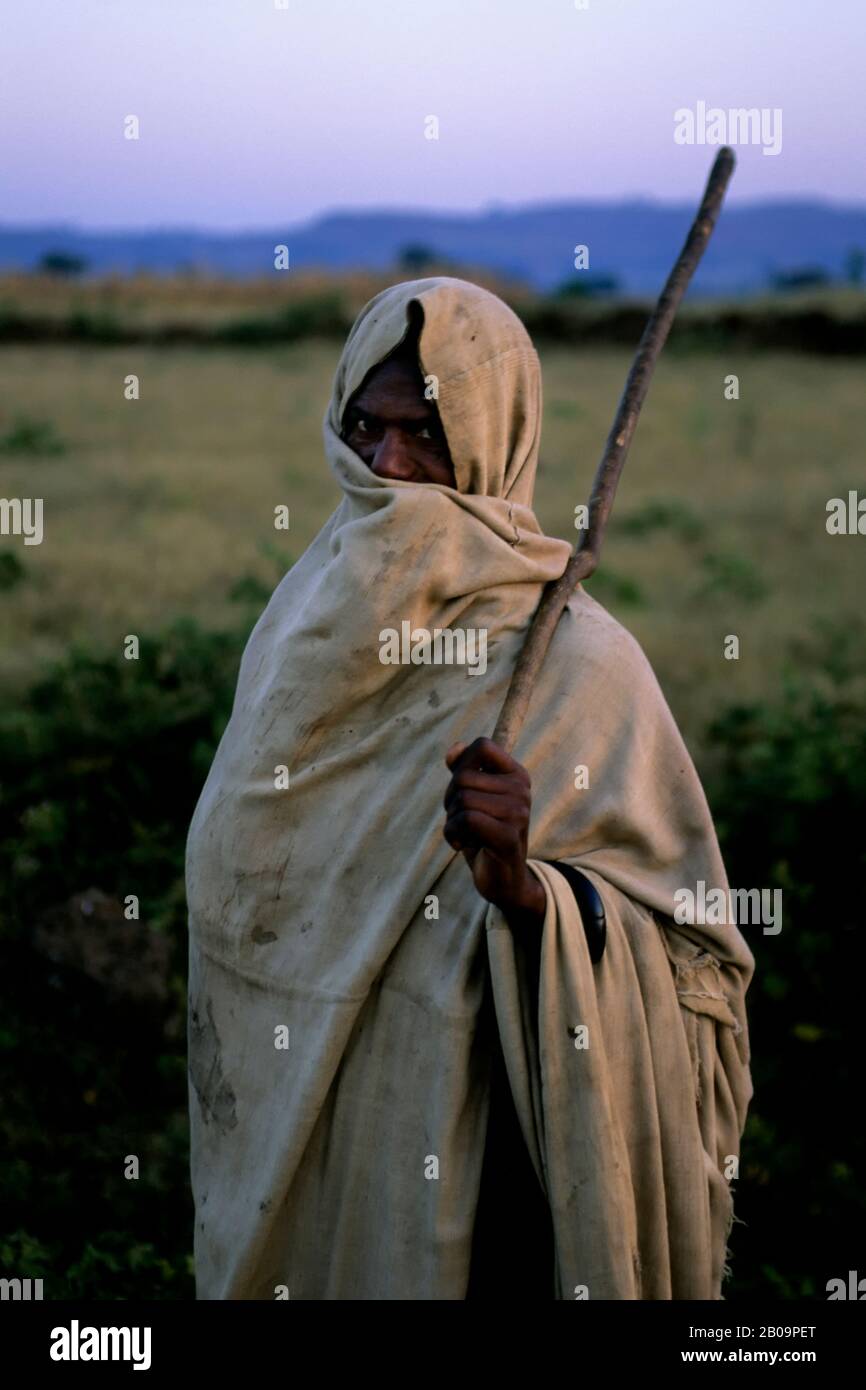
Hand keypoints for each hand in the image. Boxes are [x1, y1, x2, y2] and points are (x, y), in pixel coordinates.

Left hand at [443, 737, 545, 929]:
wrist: (503, 879)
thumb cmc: (484, 835)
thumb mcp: (473, 798)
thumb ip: (463, 771)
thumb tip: (454, 749)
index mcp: (516, 774)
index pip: (482, 746)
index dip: (462, 766)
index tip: (464, 790)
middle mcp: (521, 789)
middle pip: (463, 777)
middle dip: (451, 800)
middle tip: (462, 821)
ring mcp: (518, 813)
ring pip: (463, 799)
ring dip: (451, 821)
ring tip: (465, 834)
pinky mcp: (508, 837)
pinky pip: (467, 820)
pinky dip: (453, 833)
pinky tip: (462, 845)